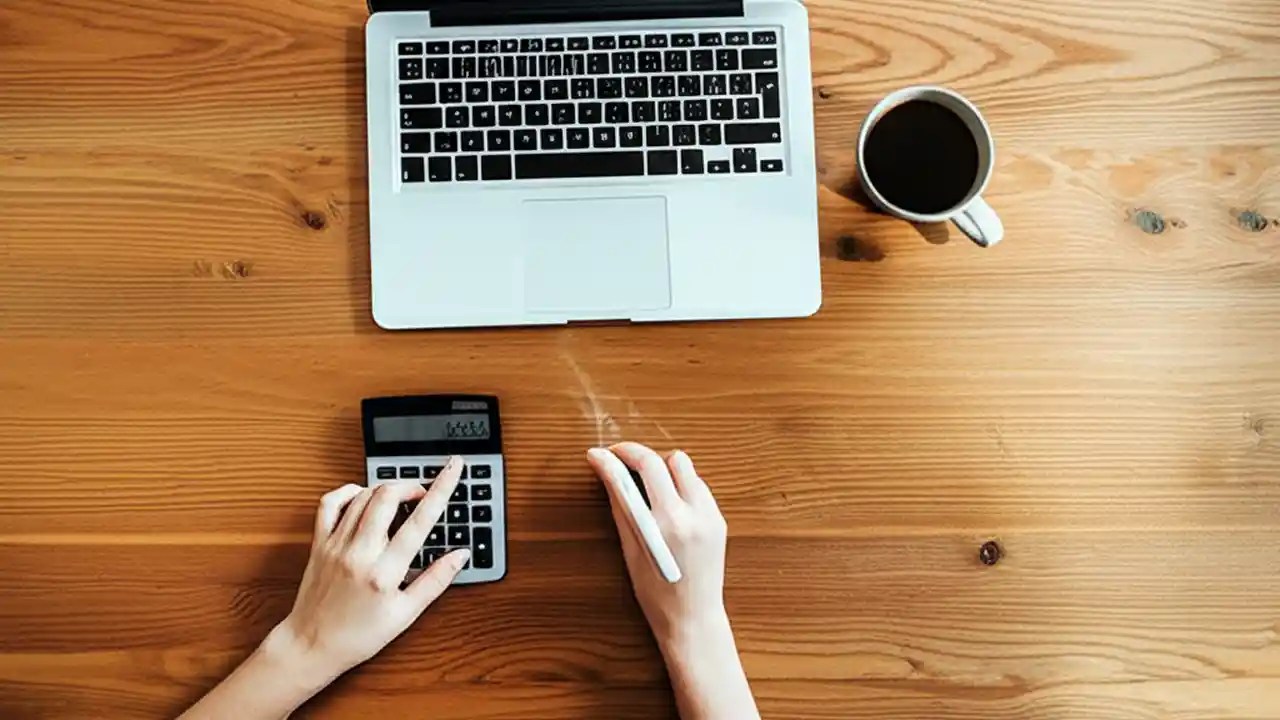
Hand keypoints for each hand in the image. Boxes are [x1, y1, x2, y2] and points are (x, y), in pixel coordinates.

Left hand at [266, 457, 470, 684]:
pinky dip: (349, 492)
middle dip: (410, 484)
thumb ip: (436, 580)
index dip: (441, 488)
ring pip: (362, 496)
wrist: (311, 646)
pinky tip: (361, 496)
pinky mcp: (319, 543)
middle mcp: (359, 553)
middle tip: (423, 492)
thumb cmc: (358, 636)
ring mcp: (336, 545)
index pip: (420, 520)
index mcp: (384, 573)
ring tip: (398, 498)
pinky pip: (330, 503)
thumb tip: (460, 555)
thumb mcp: (406, 614)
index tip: (453, 468)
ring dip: (385, 488)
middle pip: (387, 496)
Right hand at [588, 443, 757, 719]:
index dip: (613, 458)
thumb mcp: (630, 550)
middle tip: (621, 463)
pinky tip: (667, 502)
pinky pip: (698, 485)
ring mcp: (709, 516)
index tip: (598, 453)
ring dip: (662, 469)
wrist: (693, 618)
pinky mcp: (719, 519)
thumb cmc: (656, 593)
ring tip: (646, 486)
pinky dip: (680, 485)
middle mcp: (690, 515)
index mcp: (664, 525)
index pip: (638, 472)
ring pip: (685, 467)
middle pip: (663, 460)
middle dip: (638, 456)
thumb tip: (607, 474)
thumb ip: (621, 506)